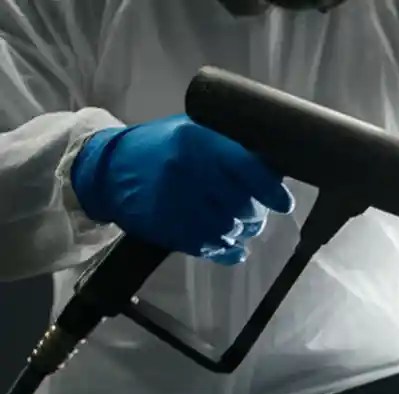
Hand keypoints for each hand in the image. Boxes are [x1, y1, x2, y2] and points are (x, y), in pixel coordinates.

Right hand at [70, 114, 293, 264]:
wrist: (108, 170)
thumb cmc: (160, 148)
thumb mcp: (193, 132)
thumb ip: (229, 147)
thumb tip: (274, 170)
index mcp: (198, 141)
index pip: (246, 167)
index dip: (270, 189)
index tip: (283, 203)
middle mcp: (187, 171)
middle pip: (242, 204)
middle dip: (255, 213)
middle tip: (254, 213)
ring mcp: (175, 202)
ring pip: (229, 229)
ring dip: (240, 231)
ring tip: (238, 225)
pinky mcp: (167, 228)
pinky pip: (210, 247)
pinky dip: (226, 250)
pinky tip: (231, 246)